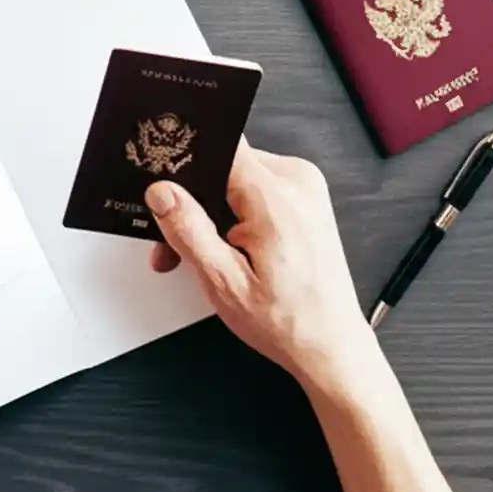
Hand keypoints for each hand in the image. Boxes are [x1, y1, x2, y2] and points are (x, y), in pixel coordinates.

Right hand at [146, 143, 372, 384]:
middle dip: (193, 203)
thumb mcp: (223, 282)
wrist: (330, 344)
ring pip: (237, 179)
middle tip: (174, 245)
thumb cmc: (288, 321)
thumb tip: (162, 192)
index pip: (220, 147)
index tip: (164, 191)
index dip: (185, 165)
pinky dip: (234, 215)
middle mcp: (297, 183)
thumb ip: (190, 230)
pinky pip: (256, 190)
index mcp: (276, 198)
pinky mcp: (304, 199)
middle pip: (224, 167)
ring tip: (203, 255)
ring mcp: (305, 188)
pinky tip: (226, 248)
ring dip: (212, 212)